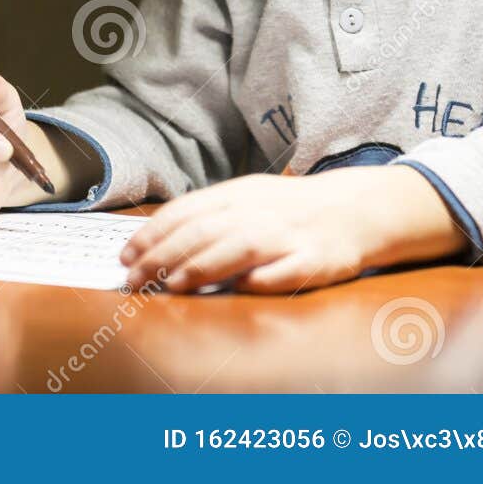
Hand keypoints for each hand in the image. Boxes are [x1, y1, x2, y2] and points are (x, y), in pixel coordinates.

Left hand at [119, 167, 471, 293]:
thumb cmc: (290, 210)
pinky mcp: (316, 260)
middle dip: (166, 256)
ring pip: (241, 247)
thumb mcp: (247, 199)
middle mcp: (260, 212)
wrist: (356, 209)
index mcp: (240, 195)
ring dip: (205, 266)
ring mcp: (289, 236)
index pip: (188, 211)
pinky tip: (243, 288)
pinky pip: (288, 270)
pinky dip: (265, 279)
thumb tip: (152, 240)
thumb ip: (206, 215)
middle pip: (206, 231)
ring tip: (175, 285)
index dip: (154, 233)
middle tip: (136, 280)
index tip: (126, 256)